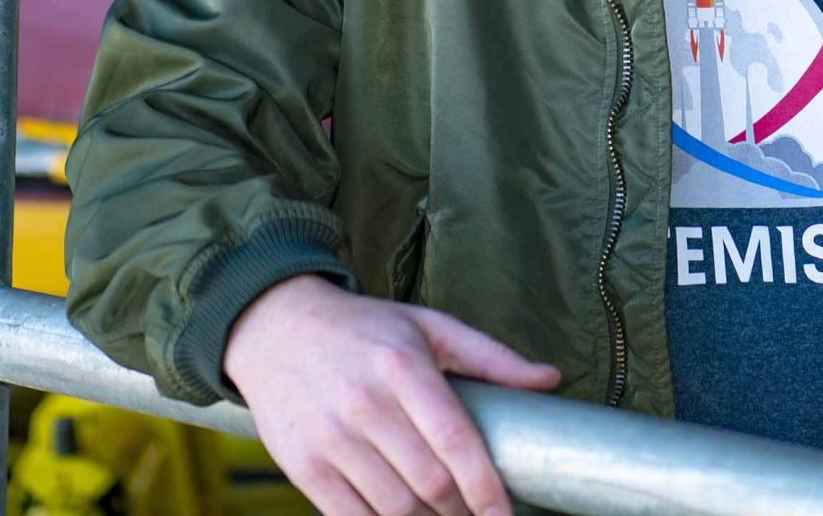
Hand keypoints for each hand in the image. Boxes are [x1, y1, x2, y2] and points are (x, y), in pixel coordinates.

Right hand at [222, 273, 559, 515]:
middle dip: (462, 512)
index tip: (504, 515)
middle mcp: (365, 404)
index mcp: (402, 367)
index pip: (455, 440)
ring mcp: (330, 439)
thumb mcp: (426, 325)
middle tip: (475, 514)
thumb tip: (550, 379)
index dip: (486, 488)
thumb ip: (490, 357)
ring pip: (395, 509)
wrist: (272, 326)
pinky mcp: (303, 467)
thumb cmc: (361, 329)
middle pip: (430, 484)